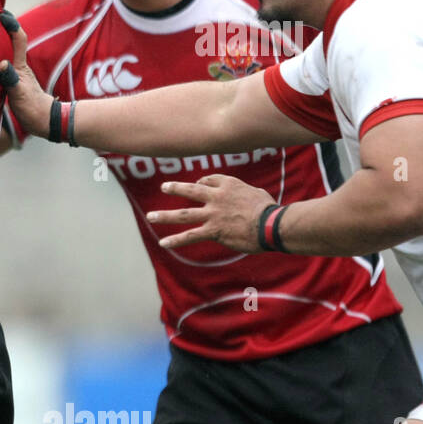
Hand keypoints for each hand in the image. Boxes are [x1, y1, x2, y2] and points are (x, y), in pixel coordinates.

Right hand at [0, 15, 54, 138]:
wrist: (42, 121)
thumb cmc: (33, 108)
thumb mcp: (20, 94)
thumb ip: (11, 79)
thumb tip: (3, 64)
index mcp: (20, 66)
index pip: (18, 40)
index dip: (12, 25)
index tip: (2, 14)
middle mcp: (17, 66)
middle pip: (10, 41)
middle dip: (1, 28)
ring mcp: (14, 73)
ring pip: (5, 52)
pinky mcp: (11, 82)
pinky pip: (0, 65)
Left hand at [146, 174, 275, 252]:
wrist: (272, 225)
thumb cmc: (270, 210)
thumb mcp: (256, 193)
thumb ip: (244, 193)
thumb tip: (245, 198)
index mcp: (229, 184)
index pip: (209, 180)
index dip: (203, 182)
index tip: (199, 184)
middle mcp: (217, 197)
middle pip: (191, 190)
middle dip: (175, 188)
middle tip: (164, 187)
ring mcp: (212, 214)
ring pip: (184, 214)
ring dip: (165, 215)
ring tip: (150, 216)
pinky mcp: (213, 230)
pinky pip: (190, 236)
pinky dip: (176, 240)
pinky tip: (163, 243)